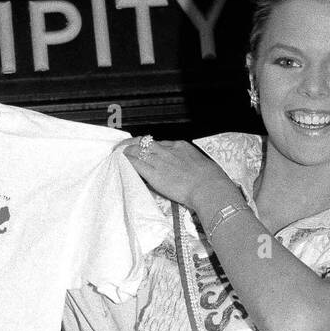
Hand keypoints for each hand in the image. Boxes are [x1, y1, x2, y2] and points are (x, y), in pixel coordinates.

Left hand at [120, 137, 239, 213]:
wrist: (208, 187)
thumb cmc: (210, 179)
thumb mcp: (201, 164)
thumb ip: (190, 164)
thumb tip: (189, 169)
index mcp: (181, 146)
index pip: (160, 143)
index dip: (150, 146)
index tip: (145, 149)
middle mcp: (168, 151)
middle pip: (145, 142)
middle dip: (133, 143)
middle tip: (124, 146)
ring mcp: (160, 161)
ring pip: (137, 150)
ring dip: (127, 151)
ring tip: (118, 152)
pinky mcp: (153, 173)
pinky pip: (135, 163)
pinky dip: (127, 160)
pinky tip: (121, 160)